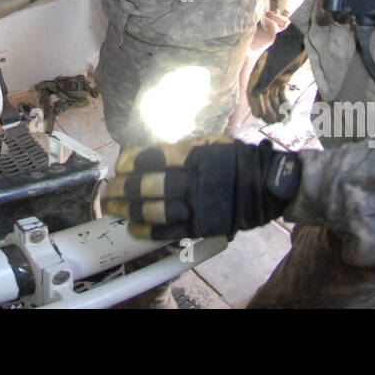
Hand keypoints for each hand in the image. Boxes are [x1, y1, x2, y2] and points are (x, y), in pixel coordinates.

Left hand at [103, 137, 300, 239]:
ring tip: (112, 209)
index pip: (151, 157)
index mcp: (192, 155)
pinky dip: (146, 231)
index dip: (129, 162)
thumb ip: (180, 148)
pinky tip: (132, 228)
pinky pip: (168, 231)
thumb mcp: (209, 142)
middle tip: (108, 189)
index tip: (118, 165)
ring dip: (127, 210)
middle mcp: (192, 180)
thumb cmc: (235, 160)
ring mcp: (196, 205)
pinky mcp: (200, 226)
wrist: (267, 186)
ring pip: (153, 210)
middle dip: (121, 188)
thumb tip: (149, 155)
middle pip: (146, 186)